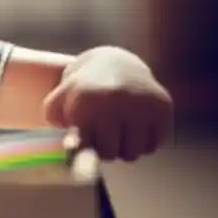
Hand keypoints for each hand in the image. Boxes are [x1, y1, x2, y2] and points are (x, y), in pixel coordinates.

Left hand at [42, 46, 173, 161]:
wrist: (116, 63)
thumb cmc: (83, 89)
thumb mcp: (59, 98)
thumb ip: (54, 120)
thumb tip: (71, 147)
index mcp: (87, 100)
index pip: (85, 147)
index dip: (84, 144)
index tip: (84, 133)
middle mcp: (116, 100)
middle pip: (110, 154)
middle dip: (104, 148)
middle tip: (102, 133)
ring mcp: (141, 104)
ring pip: (132, 154)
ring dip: (124, 149)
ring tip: (118, 131)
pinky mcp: (163, 107)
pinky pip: (152, 146)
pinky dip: (143, 144)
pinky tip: (136, 128)